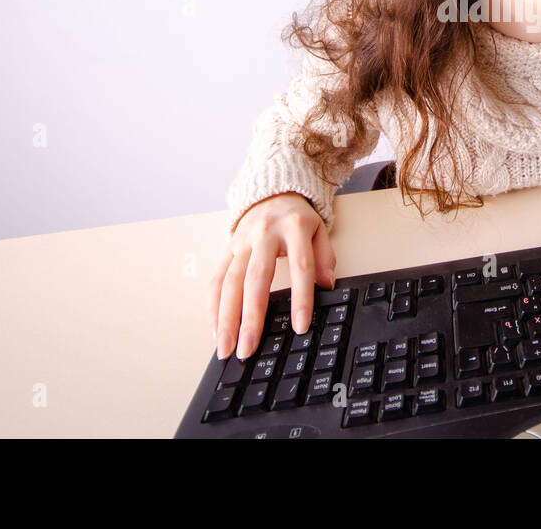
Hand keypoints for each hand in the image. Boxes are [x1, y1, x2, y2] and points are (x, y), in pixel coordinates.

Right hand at [209, 192, 335, 360]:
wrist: (272, 191)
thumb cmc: (297, 217)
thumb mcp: (319, 229)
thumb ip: (324, 257)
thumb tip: (326, 284)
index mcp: (294, 228)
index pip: (300, 267)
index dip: (300, 298)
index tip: (299, 327)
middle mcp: (264, 234)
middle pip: (256, 279)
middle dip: (251, 318)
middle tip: (248, 348)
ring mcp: (241, 242)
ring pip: (230, 282)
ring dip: (225, 318)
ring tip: (225, 347)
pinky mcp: (227, 249)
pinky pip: (216, 279)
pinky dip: (213, 306)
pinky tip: (215, 329)